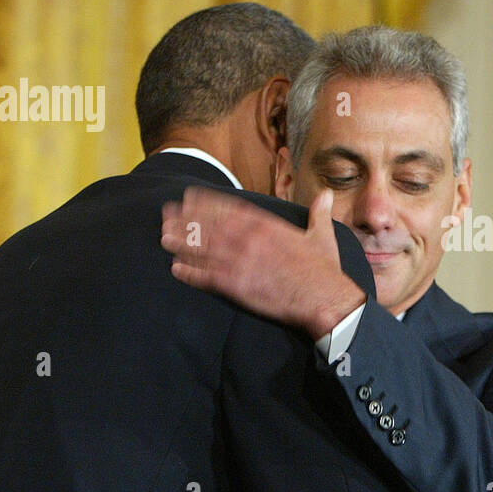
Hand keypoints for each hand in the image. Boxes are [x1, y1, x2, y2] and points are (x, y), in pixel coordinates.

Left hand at [161, 187, 365, 340]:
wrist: (323, 297)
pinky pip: (206, 277)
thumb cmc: (324, 269)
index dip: (207, 202)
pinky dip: (189, 273)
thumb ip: (319, 212)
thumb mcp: (322, 235)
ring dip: (182, 243)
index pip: (230, 209)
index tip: (190, 197)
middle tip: (166, 215)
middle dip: (187, 219)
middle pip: (209, 225)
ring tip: (165, 238)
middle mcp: (248, 239)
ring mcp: (240, 261)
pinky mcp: (237, 285)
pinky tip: (176, 269)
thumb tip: (327, 194)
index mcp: (267, 225)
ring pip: (203, 249)